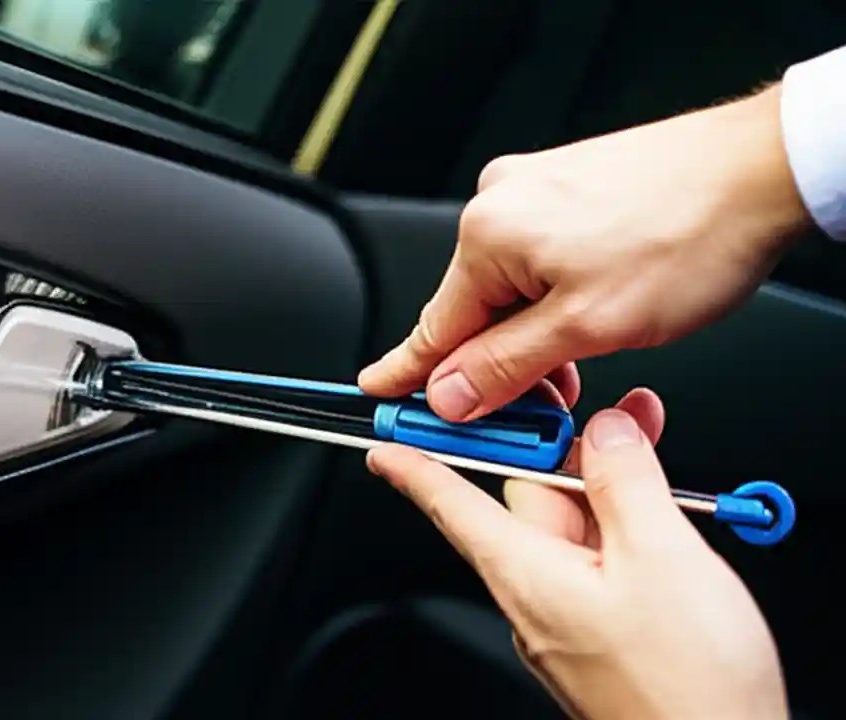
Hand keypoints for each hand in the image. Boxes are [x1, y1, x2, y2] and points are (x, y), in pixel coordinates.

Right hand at [358, 86, 811, 420]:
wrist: (760, 172)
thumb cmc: (689, 232)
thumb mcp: (588, 327)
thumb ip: (505, 368)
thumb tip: (449, 393)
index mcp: (490, 234)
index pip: (433, 328)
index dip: (408, 376)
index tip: (377, 397)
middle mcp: (501, 204)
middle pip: (473, 314)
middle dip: (497, 370)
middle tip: (527, 420)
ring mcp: (535, 191)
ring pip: (511, 293)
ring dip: (534, 340)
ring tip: (584, 365)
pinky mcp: (566, 189)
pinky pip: (538, 264)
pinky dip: (553, 303)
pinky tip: (590, 323)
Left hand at [367, 388, 786, 719]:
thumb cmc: (685, 686)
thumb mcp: (660, 557)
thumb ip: (625, 483)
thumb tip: (605, 432)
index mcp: (527, 574)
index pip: (454, 505)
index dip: (417, 468)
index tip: (384, 446)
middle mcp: (536, 598)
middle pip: (526, 503)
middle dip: (564, 453)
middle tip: (612, 416)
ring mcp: (569, 620)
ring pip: (570, 531)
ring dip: (605, 489)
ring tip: (652, 456)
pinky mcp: (604, 637)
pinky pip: (598, 564)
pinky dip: (625, 530)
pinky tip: (665, 522)